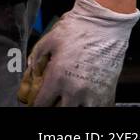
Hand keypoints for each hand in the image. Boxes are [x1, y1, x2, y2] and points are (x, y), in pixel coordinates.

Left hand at [18, 0, 139, 105]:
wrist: (104, 25)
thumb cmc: (76, 30)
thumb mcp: (48, 41)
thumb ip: (35, 58)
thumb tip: (30, 69)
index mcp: (58, 78)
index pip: (42, 104)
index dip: (36, 105)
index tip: (35, 103)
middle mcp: (76, 91)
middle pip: (60, 112)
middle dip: (53, 108)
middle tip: (52, 100)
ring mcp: (94, 95)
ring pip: (80, 113)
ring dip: (72, 108)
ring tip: (69, 100)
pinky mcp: (108, 94)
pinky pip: (99, 110)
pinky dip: (90, 107)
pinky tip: (84, 101)